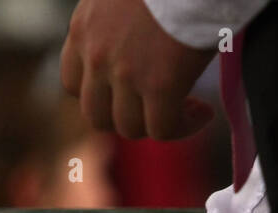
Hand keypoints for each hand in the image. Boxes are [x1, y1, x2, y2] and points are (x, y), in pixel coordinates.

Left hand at [61, 0, 216, 139]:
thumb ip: (116, 18)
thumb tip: (140, 40)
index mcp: (83, 28)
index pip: (73, 83)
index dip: (101, 96)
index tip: (129, 92)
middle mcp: (96, 55)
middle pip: (97, 115)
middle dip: (128, 118)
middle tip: (158, 109)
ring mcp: (125, 73)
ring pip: (130, 128)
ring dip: (158, 125)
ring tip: (187, 109)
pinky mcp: (159, 84)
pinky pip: (163, 129)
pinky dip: (184, 126)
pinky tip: (203, 113)